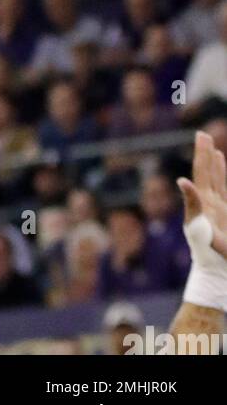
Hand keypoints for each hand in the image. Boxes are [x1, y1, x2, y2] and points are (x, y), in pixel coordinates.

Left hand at [179, 130, 226, 259]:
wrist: (218, 269)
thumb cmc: (207, 249)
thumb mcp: (197, 226)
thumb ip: (192, 203)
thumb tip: (182, 180)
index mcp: (202, 200)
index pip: (201, 171)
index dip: (202, 153)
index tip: (201, 135)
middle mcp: (209, 201)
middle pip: (208, 172)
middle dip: (207, 154)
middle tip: (204, 135)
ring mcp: (219, 209)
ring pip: (218, 182)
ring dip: (217, 166)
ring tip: (215, 152)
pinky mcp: (226, 216)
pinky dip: (225, 181)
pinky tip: (223, 176)